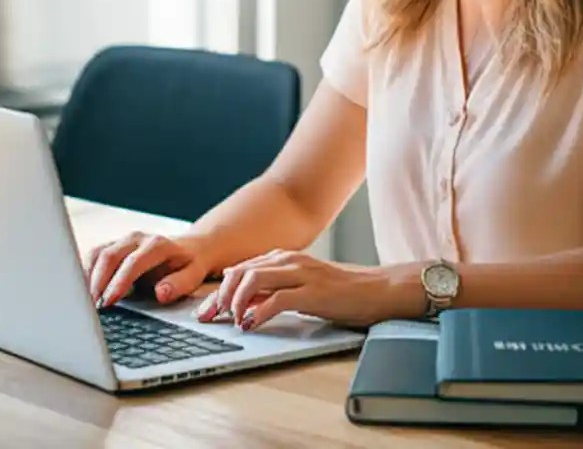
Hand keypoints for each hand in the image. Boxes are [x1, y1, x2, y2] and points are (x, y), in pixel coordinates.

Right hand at [85, 232, 212, 307]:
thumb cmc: (189, 264)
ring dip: (87, 278)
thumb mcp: (194, 274)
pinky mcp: (113, 246)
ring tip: (83, 302)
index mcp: (157, 245)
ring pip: (97, 254)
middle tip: (90, 306)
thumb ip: (179, 283)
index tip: (108, 302)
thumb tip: (161, 293)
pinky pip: (94, 256)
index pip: (132, 263)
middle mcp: (136, 239)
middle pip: (109, 256)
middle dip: (96, 282)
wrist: (189, 248)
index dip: (118, 282)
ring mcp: (122, 241)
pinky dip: (85, 273)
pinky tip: (84, 292)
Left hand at [197, 250, 396, 330]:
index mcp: (283, 257)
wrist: (377, 290)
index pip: (239, 269)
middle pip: (239, 273)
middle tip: (211, 318)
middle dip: (219, 297)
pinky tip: (251, 325)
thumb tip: (242, 304)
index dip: (217, 291)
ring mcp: (301, 274)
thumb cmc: (339, 292)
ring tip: (233, 321)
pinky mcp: (313, 292)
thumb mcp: (299, 287)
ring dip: (235, 303)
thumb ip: (272, 290)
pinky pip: (276, 299)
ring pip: (252, 280)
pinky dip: (258, 313)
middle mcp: (288, 260)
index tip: (205, 311)